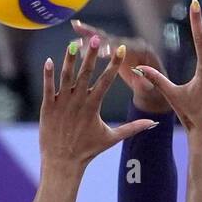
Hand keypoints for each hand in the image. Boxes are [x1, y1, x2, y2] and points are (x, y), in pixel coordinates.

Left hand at [39, 38, 157, 168]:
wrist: (63, 163)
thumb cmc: (88, 150)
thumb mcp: (112, 138)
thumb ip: (132, 128)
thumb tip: (153, 124)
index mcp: (94, 106)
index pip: (106, 81)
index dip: (114, 64)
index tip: (120, 49)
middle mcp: (78, 102)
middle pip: (86, 74)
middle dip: (92, 56)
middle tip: (98, 39)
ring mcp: (62, 104)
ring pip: (66, 78)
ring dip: (69, 61)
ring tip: (72, 45)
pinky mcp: (48, 108)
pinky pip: (48, 88)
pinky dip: (48, 75)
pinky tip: (49, 61)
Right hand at [70, 19, 169, 114]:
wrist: (152, 89)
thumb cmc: (151, 91)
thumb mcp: (149, 88)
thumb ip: (145, 81)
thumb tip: (139, 73)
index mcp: (142, 52)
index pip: (125, 48)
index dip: (113, 49)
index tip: (101, 52)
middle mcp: (132, 44)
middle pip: (112, 39)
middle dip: (97, 37)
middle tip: (83, 32)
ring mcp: (124, 45)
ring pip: (104, 38)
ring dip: (89, 33)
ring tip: (75, 26)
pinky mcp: (116, 49)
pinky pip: (100, 43)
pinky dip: (88, 36)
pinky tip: (77, 29)